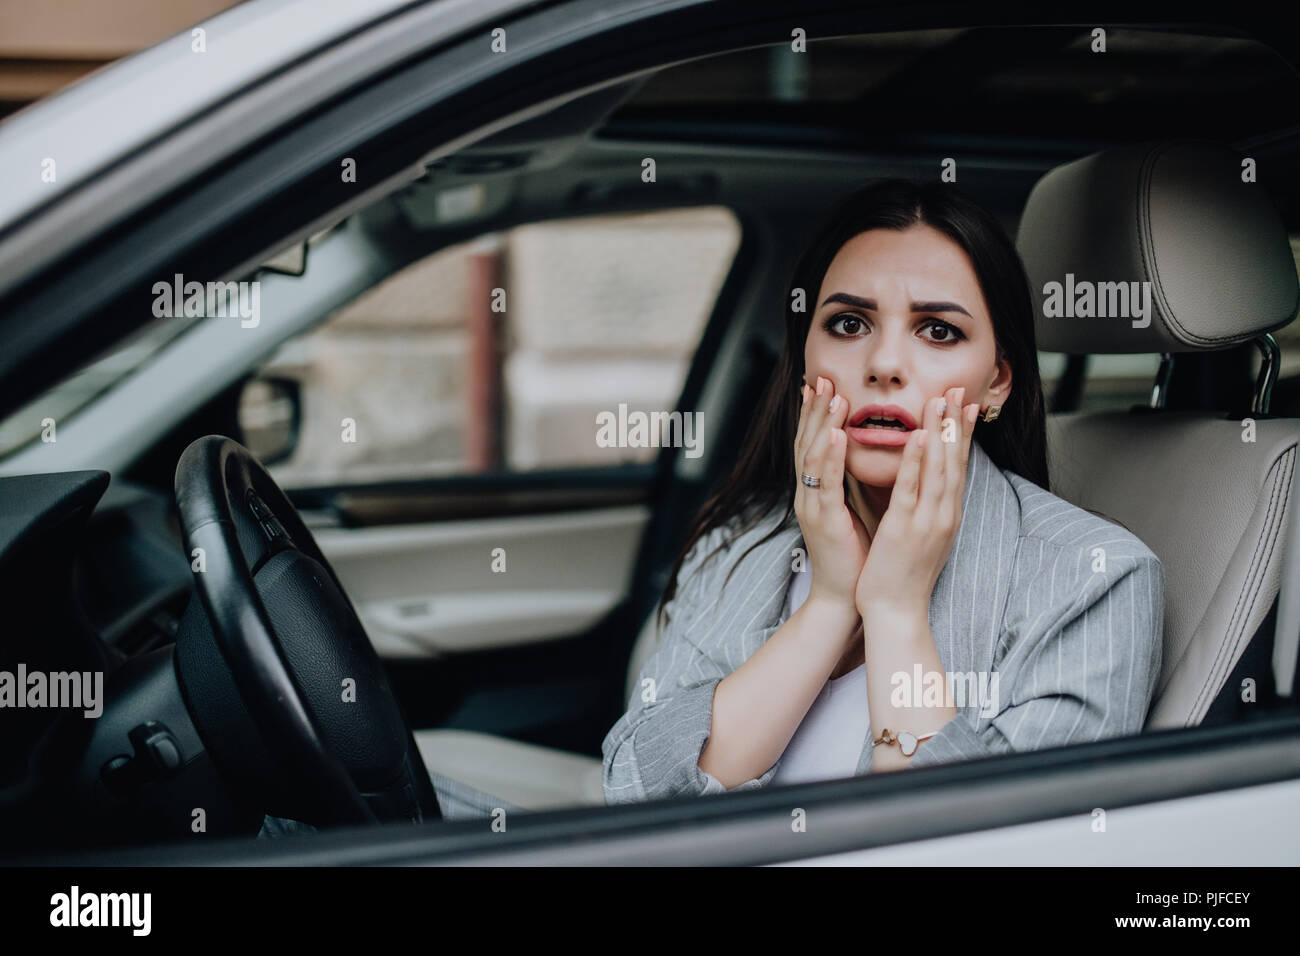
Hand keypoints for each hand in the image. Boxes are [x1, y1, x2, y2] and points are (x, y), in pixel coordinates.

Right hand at [794, 375, 871, 608]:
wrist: (848, 597)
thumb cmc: (855, 555)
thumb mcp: (853, 510)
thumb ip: (852, 482)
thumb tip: (862, 455)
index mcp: (817, 491)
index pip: (813, 444)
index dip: (816, 414)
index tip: (823, 385)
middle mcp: (809, 494)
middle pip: (807, 442)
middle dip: (814, 409)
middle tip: (821, 378)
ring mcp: (813, 507)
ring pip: (813, 456)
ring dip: (821, 423)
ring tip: (831, 395)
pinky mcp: (824, 521)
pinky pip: (825, 483)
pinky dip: (829, 457)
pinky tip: (834, 434)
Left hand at [854, 386, 977, 616]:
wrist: (897, 612)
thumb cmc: (904, 576)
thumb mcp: (921, 535)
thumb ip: (925, 507)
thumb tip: (925, 483)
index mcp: (947, 515)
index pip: (958, 467)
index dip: (963, 435)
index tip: (967, 405)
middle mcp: (944, 514)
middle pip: (955, 461)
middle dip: (957, 423)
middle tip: (960, 388)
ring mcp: (928, 521)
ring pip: (939, 469)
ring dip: (942, 431)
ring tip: (942, 399)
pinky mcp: (906, 528)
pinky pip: (913, 489)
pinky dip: (918, 460)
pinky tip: (920, 435)